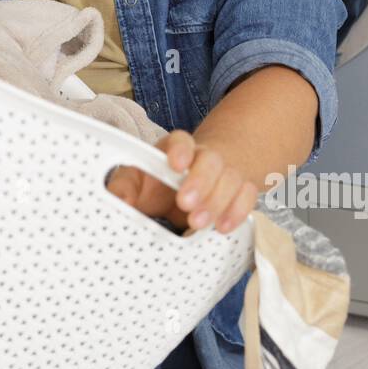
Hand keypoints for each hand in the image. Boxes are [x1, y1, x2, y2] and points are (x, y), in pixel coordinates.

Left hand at [106, 129, 258, 235]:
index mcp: (176, 149)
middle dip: (200, 182)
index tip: (175, 165)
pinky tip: (222, 227)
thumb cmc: (157, 182)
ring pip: (231, 178)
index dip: (181, 150)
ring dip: (217, 201)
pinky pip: (247, 195)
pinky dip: (237, 211)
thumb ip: (123, 188)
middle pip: (211, 160)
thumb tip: (120, 200)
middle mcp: (204, 157)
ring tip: (197, 223)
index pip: (182, 140)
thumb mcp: (135, 181)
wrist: (192, 184)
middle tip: (185, 204)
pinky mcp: (240, 191)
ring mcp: (225, 173)